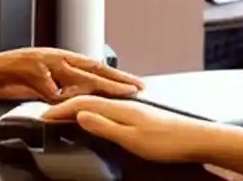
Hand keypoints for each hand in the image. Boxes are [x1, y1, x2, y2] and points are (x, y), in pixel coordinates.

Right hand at [0, 48, 144, 101]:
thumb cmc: (13, 76)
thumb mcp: (43, 81)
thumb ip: (62, 86)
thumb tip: (84, 96)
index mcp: (61, 59)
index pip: (94, 67)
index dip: (116, 76)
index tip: (136, 84)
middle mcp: (56, 57)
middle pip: (92, 68)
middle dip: (116, 79)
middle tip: (136, 87)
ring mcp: (43, 62)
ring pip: (75, 74)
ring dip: (97, 84)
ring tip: (116, 91)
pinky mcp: (28, 71)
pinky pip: (48, 86)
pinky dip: (59, 94)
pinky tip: (69, 101)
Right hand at [41, 95, 213, 163]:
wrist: (197, 139)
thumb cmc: (168, 141)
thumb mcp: (131, 138)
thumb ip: (104, 126)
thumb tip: (81, 116)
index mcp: (120, 108)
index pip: (82, 103)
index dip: (61, 109)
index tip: (44, 115)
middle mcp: (125, 105)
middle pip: (89, 101)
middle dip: (67, 106)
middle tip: (50, 115)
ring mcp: (134, 110)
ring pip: (99, 104)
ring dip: (80, 108)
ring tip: (67, 115)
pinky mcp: (141, 117)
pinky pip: (109, 110)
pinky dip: (95, 113)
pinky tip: (98, 120)